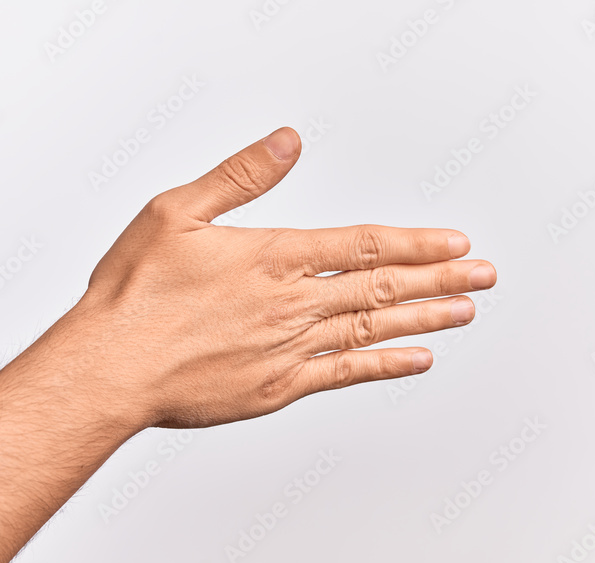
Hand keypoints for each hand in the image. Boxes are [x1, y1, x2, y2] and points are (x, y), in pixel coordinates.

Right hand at [45, 127, 496, 429]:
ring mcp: (289, 350)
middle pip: (382, 286)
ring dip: (424, 318)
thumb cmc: (134, 293)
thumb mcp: (176, 212)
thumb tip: (289, 142)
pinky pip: (345, 374)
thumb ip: (240, 177)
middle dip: (440, 278)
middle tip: (484, 274)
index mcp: (272, 256)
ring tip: (466, 310)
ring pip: (373, 327)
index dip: (415, 243)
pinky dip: (384, 365)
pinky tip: (416, 360)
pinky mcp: (276, 388)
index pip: (364, 244)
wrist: (110, 368)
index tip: (455, 242)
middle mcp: (292, 303)